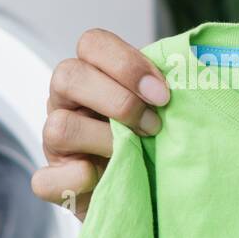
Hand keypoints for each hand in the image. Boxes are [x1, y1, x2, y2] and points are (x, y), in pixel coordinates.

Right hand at [30, 28, 170, 219]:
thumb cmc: (152, 143)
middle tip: (153, 124)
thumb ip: (164, 88)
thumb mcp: (160, 109)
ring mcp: (54, 143)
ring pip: (58, 127)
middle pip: (68, 76)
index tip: (163, 94)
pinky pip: (47, 180)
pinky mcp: (53, 182)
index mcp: (92, 75)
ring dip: (105, 140)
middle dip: (119, 101)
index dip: (127, 64)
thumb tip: (191, 73)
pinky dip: (79, 180)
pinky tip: (104, 179)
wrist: (147, 193)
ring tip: (133, 153)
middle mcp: (66, 102)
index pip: (92, 44)